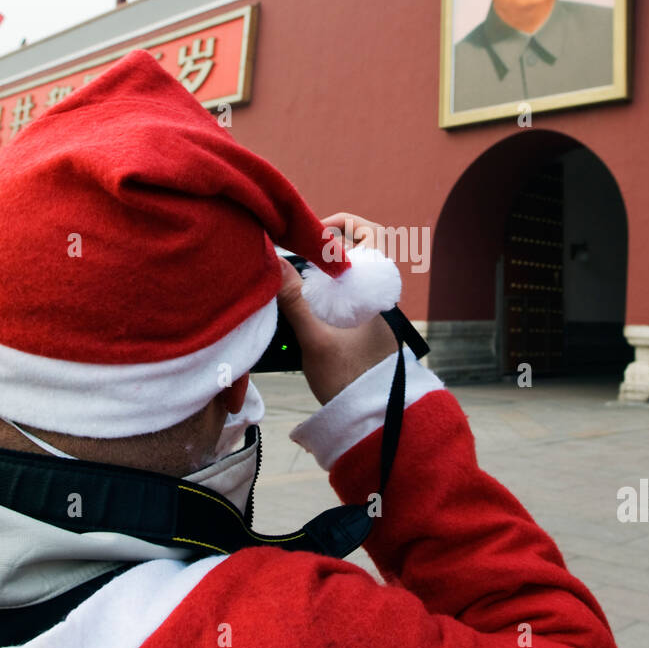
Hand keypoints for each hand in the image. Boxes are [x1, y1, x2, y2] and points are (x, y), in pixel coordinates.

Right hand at [277, 216, 397, 404]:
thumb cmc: (348, 380)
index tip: (312, 234)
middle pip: (347, 256)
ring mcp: (366, 315)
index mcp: (375, 289)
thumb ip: (294, 300)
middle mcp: (374, 297)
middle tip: (291, 261)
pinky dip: (314, 302)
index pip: (369, 235)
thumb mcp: (314, 339)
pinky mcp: (356, 332)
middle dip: (316, 255)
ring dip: (312, 281)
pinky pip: (335, 303)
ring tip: (286, 287)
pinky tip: (292, 314)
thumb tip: (273, 261)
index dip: (342, 224)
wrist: (370, 422)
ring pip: (338, 281)